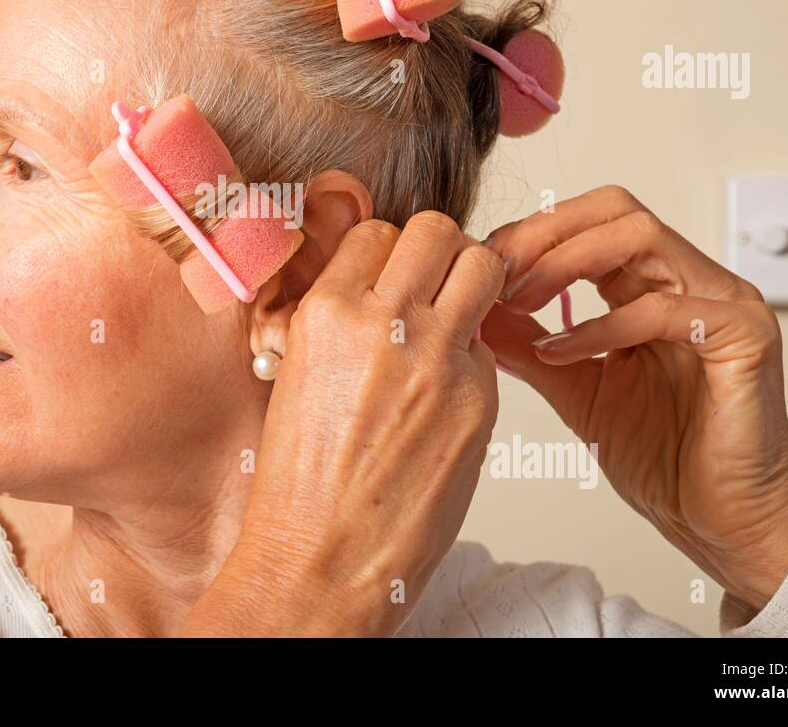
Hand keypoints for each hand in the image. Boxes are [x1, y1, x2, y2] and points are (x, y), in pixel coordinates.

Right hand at [181, 212, 504, 636]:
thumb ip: (342, 320)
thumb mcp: (298, 374)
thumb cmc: (300, 481)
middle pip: (437, 230)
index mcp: (326, 313)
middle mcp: (385, 324)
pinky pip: (489, 344)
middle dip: (438, 249)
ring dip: (473, 279)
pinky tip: (448, 390)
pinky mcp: (480, 399)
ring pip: (483, 265)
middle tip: (432, 281)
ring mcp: (439, 359)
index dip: (386, 251)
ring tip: (456, 313)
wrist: (321, 558)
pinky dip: (475, 354)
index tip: (389, 273)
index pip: (375, 231)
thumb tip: (383, 288)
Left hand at [481, 186, 787, 610]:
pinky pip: (663, 309)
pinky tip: (560, 353)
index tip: (482, 266)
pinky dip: (601, 326)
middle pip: (617, 211)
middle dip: (546, 234)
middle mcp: (696, 281)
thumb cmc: (664, 459)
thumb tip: (476, 309)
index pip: (594, 221)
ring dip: (566, 262)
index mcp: (657, 286)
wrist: (720, 523)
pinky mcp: (747, 335)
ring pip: (641, 238)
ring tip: (520, 301)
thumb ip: (529, 345)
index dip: (534, 233)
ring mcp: (727, 302)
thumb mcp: (574, 387)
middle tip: (496, 271)